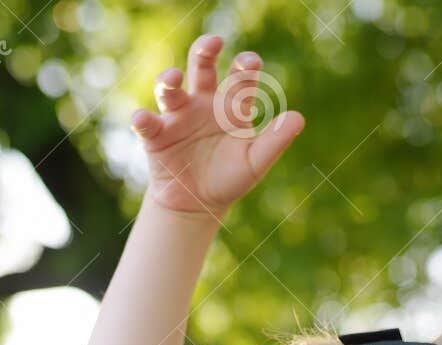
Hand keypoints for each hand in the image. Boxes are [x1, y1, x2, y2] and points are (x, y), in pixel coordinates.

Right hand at [132, 35, 304, 217]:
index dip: (245, 66)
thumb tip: (298, 118)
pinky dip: (142, 120)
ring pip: (170, 89)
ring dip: (169, 80)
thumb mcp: (255, 162)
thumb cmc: (229, 178)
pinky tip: (143, 119)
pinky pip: (146, 124)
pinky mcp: (155, 135)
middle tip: (213, 43)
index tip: (251, 62)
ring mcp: (177, 116)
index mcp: (230, 105)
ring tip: (173, 78)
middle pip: (202, 68)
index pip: (240, 78)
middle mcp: (203, 102)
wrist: (198, 204)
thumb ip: (275, 140)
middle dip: (205, 52)